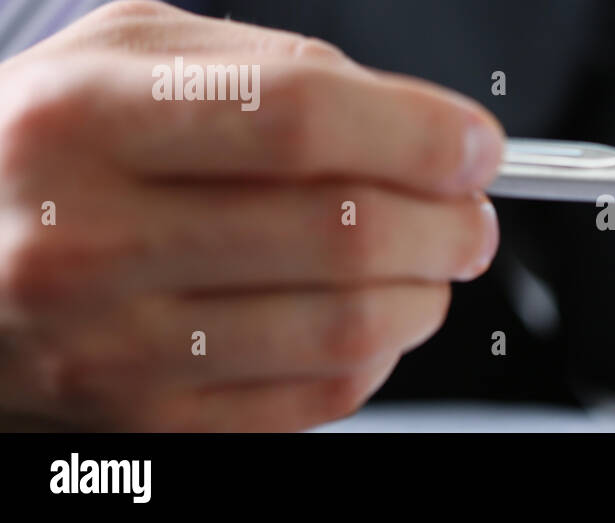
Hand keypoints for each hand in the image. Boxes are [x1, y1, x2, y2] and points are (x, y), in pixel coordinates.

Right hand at [0, 2, 502, 430]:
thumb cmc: (54, 145)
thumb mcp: (129, 56)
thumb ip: (271, 65)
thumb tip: (414, 122)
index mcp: (89, 119)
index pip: (300, 121)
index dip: (419, 135)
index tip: (475, 147)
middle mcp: (88, 239)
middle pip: (341, 235)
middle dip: (449, 223)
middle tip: (469, 213)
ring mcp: (112, 347)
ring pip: (344, 328)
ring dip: (425, 292)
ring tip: (428, 262)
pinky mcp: (144, 422)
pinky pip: (317, 397)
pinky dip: (378, 354)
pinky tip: (370, 316)